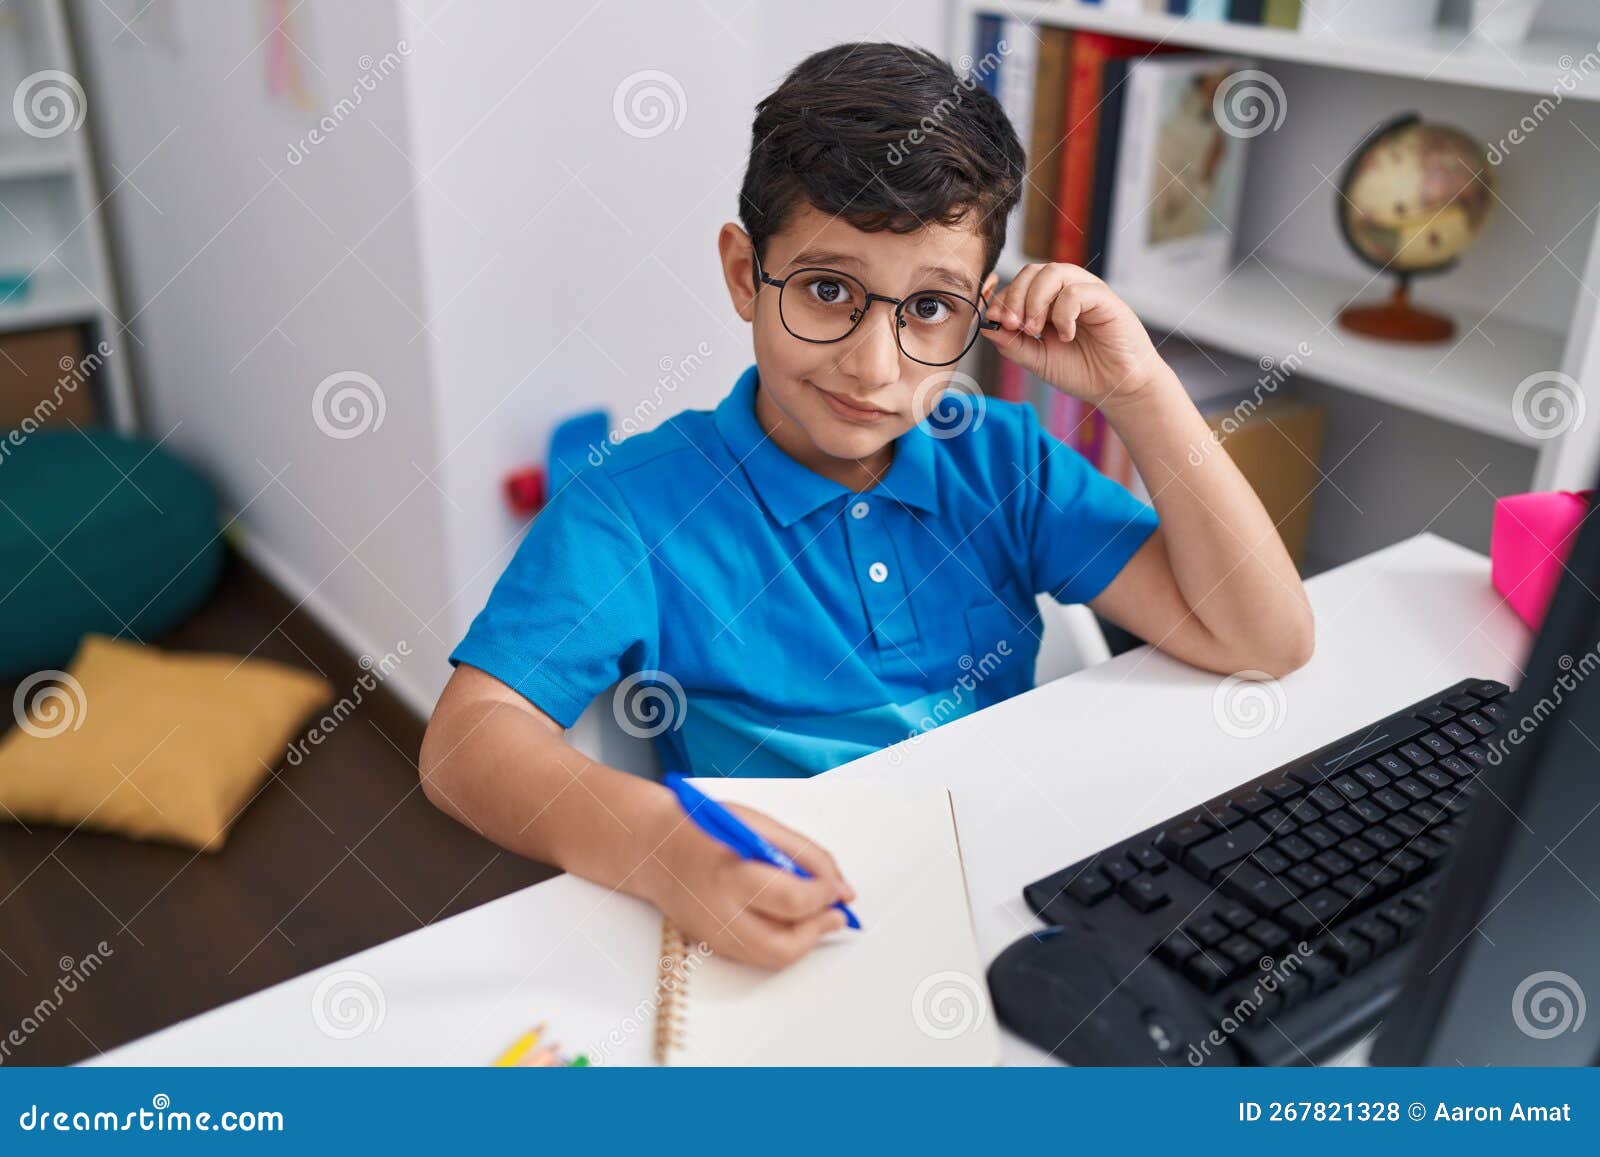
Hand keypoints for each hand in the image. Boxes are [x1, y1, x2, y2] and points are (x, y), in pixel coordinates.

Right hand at [643, 800, 855, 969]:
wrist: (651, 846)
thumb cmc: (703, 827)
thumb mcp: (757, 825)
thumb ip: (805, 856)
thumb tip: (842, 889)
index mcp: (731, 874)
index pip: (794, 901)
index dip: (825, 895)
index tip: (837, 886)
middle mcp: (719, 914)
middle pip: (784, 946)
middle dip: (819, 930)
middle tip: (835, 913)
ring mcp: (712, 936)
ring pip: (773, 958)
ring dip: (805, 940)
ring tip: (817, 916)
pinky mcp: (711, 945)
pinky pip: (757, 956)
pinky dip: (781, 942)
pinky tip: (790, 920)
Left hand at [980, 262, 1165, 408]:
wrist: (1116, 387)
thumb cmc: (1082, 371)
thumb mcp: (1038, 360)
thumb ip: (1012, 344)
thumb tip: (986, 327)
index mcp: (1048, 302)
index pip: (1019, 284)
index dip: (1003, 299)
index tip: (996, 320)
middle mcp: (1066, 291)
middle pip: (1032, 272)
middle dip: (1016, 297)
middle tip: (1013, 325)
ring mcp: (1086, 291)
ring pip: (1053, 272)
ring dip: (1036, 300)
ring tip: (1036, 329)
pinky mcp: (1104, 299)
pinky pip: (1076, 291)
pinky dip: (1064, 313)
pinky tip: (1067, 335)